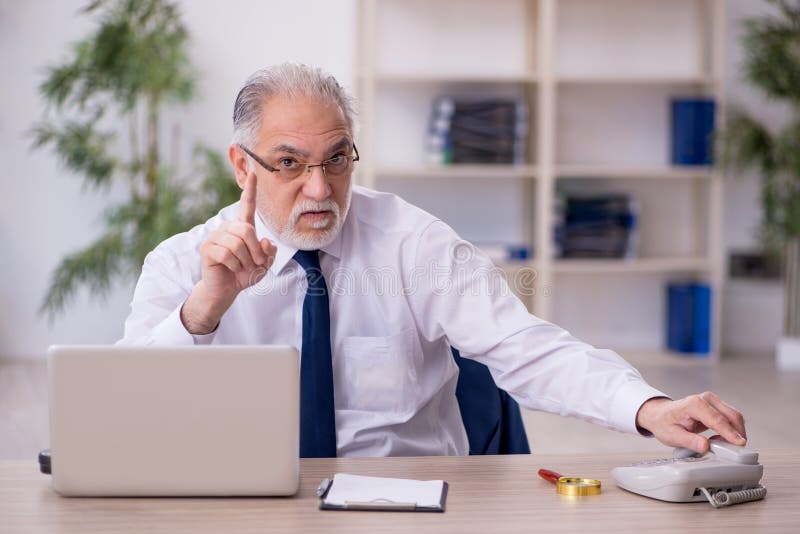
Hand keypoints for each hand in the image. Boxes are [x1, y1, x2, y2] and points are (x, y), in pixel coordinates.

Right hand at [181, 173, 276, 333]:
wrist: (225, 290)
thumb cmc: (244, 274)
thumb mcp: (263, 264)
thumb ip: (269, 253)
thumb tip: (264, 241)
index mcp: (242, 228)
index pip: (247, 206)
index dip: (250, 191)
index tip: (254, 173)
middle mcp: (228, 229)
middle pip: (246, 230)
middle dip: (255, 250)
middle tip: (256, 264)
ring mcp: (215, 237)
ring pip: (237, 244)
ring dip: (245, 260)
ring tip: (243, 268)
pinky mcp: (207, 249)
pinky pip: (226, 254)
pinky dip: (235, 265)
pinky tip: (232, 269)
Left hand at [635, 391, 746, 453]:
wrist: (659, 414)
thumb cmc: (664, 423)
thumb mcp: (672, 436)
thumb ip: (689, 441)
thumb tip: (705, 446)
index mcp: (694, 404)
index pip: (717, 420)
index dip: (729, 433)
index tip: (739, 444)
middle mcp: (705, 399)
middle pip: (732, 416)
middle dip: (737, 434)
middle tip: (734, 452)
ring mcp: (712, 401)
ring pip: (734, 417)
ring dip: (735, 433)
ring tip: (722, 446)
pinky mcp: (716, 406)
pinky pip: (731, 418)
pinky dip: (731, 430)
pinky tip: (720, 439)